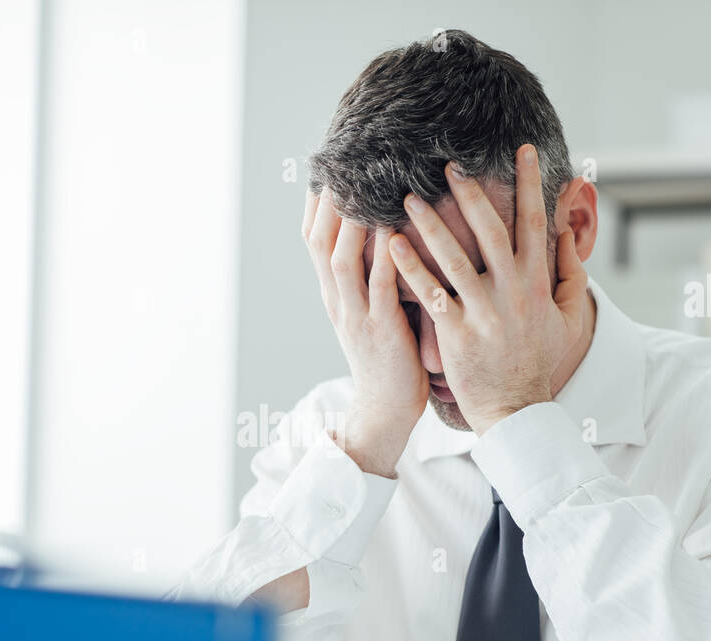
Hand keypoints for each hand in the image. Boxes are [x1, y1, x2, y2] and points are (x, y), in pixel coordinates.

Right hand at [303, 188, 427, 473]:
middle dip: (328, 200)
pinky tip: (396, 230)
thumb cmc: (390, 356)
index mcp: (333, 294)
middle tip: (343, 160)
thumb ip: (373, 273)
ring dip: (351, 221)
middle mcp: (337, 300)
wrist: (386, 410)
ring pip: (341, 259)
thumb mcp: (372, 309)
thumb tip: (385, 228)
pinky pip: (380, 288)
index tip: (328, 165)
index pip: (313, 239)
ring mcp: (355, 315)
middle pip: (319, 241)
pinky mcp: (380, 331)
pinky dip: (385, 257)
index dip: (317, 202)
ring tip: (364, 184)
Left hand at [388, 144, 588, 434]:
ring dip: (431, 223)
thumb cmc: (537, 362)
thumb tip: (566, 235)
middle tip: (450, 164)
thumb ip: (569, 274)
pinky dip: (411, 267)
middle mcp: (511, 291)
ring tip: (408, 197)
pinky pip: (430, 292)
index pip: (534, 222)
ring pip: (455, 257)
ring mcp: (483, 311)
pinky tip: (392, 244)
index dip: (531, 183)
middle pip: (491, 230)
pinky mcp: (457, 332)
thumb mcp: (565, 317)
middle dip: (471, 193)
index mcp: (536, 282)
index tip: (523, 151)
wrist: (516, 408)